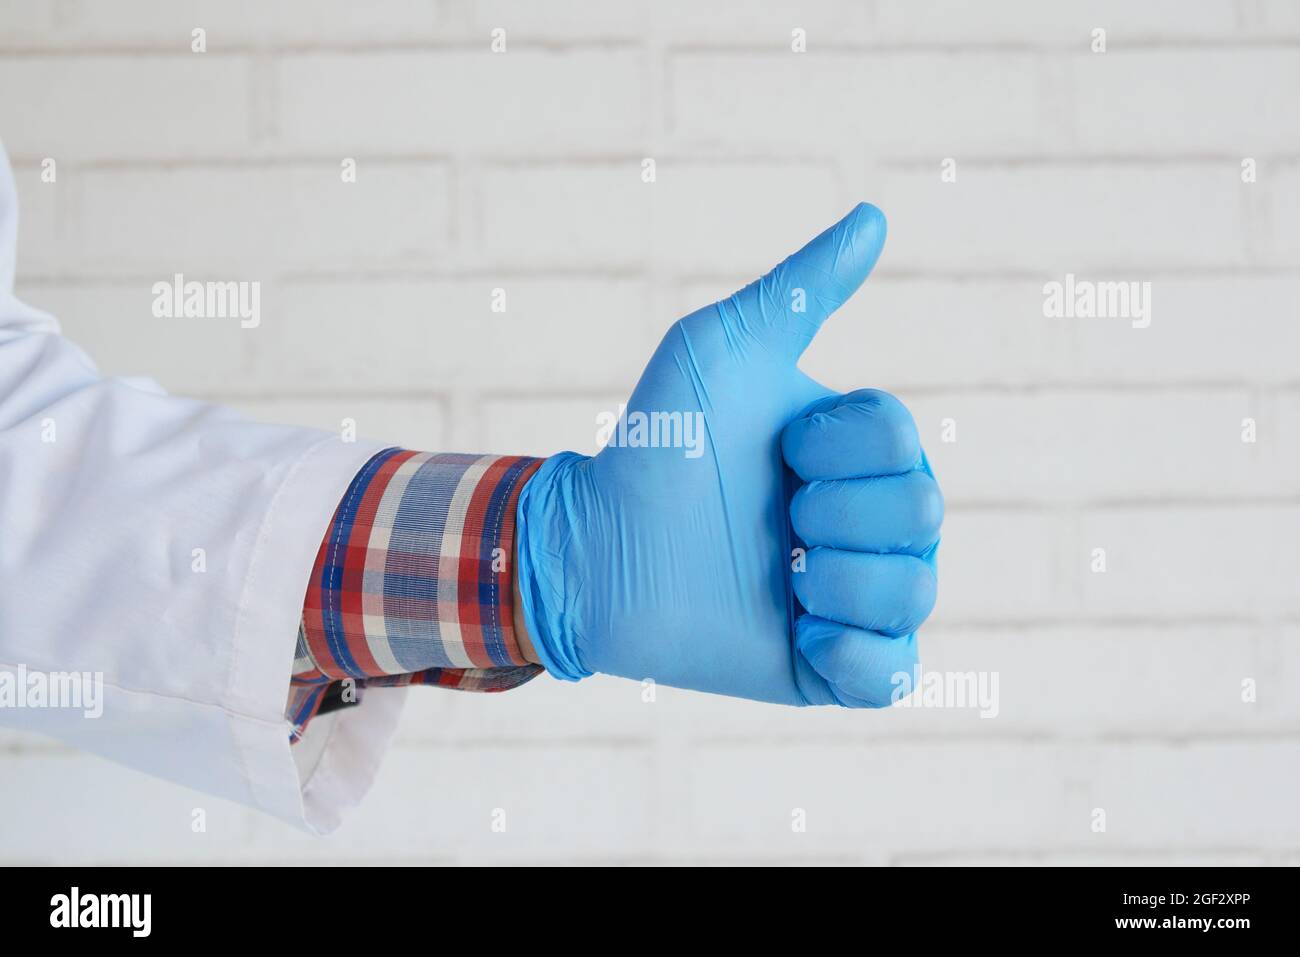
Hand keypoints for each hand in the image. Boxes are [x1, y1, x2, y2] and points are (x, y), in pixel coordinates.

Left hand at [515, 203, 940, 706]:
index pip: (902, 441)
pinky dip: (848, 654)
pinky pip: (893, 676)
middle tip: (770, 518)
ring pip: (913, 592)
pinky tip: (797, 630)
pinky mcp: (839, 669)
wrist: (599, 546)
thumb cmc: (659, 442)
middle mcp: (880, 521)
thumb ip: (799, 290)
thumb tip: (874, 217)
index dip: (829, 446)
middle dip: (826, 512)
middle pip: (922, 514)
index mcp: (867, 450)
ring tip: (776, 573)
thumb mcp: (719, 350)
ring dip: (827, 579)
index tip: (773, 450)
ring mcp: (863, 596)